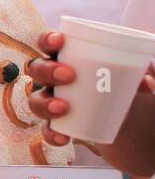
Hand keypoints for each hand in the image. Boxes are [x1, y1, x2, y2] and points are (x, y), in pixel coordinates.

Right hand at [28, 30, 154, 149]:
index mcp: (68, 56)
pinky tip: (62, 138)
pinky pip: (47, 129)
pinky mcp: (58, 123)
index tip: (59, 41)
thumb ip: (145, 73)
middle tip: (68, 75)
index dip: (47, 40)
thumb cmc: (125, 83)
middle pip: (36, 69)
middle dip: (47, 70)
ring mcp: (52, 100)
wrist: (128, 116)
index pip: (49, 44)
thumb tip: (147, 81)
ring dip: (44, 102)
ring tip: (63, 107)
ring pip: (35, 99)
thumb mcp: (137, 74)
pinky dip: (51, 133)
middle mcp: (53, 77)